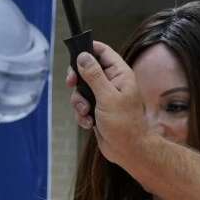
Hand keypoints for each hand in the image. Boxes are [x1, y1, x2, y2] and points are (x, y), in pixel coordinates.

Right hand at [70, 43, 149, 170]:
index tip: (75, 53)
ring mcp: (104, 98)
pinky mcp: (98, 111)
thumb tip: (83, 56)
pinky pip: (83, 107)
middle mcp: (112, 83)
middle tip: (71, 84)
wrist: (128, 150)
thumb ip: (94, 75)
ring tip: (86, 113)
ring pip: (82, 92)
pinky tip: (89, 124)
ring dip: (79, 103)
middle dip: (78, 81)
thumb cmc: (124, 124)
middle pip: (87, 71)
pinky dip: (82, 116)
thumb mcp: (107, 97)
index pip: (102, 52)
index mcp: (119, 74)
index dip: (88, 49)